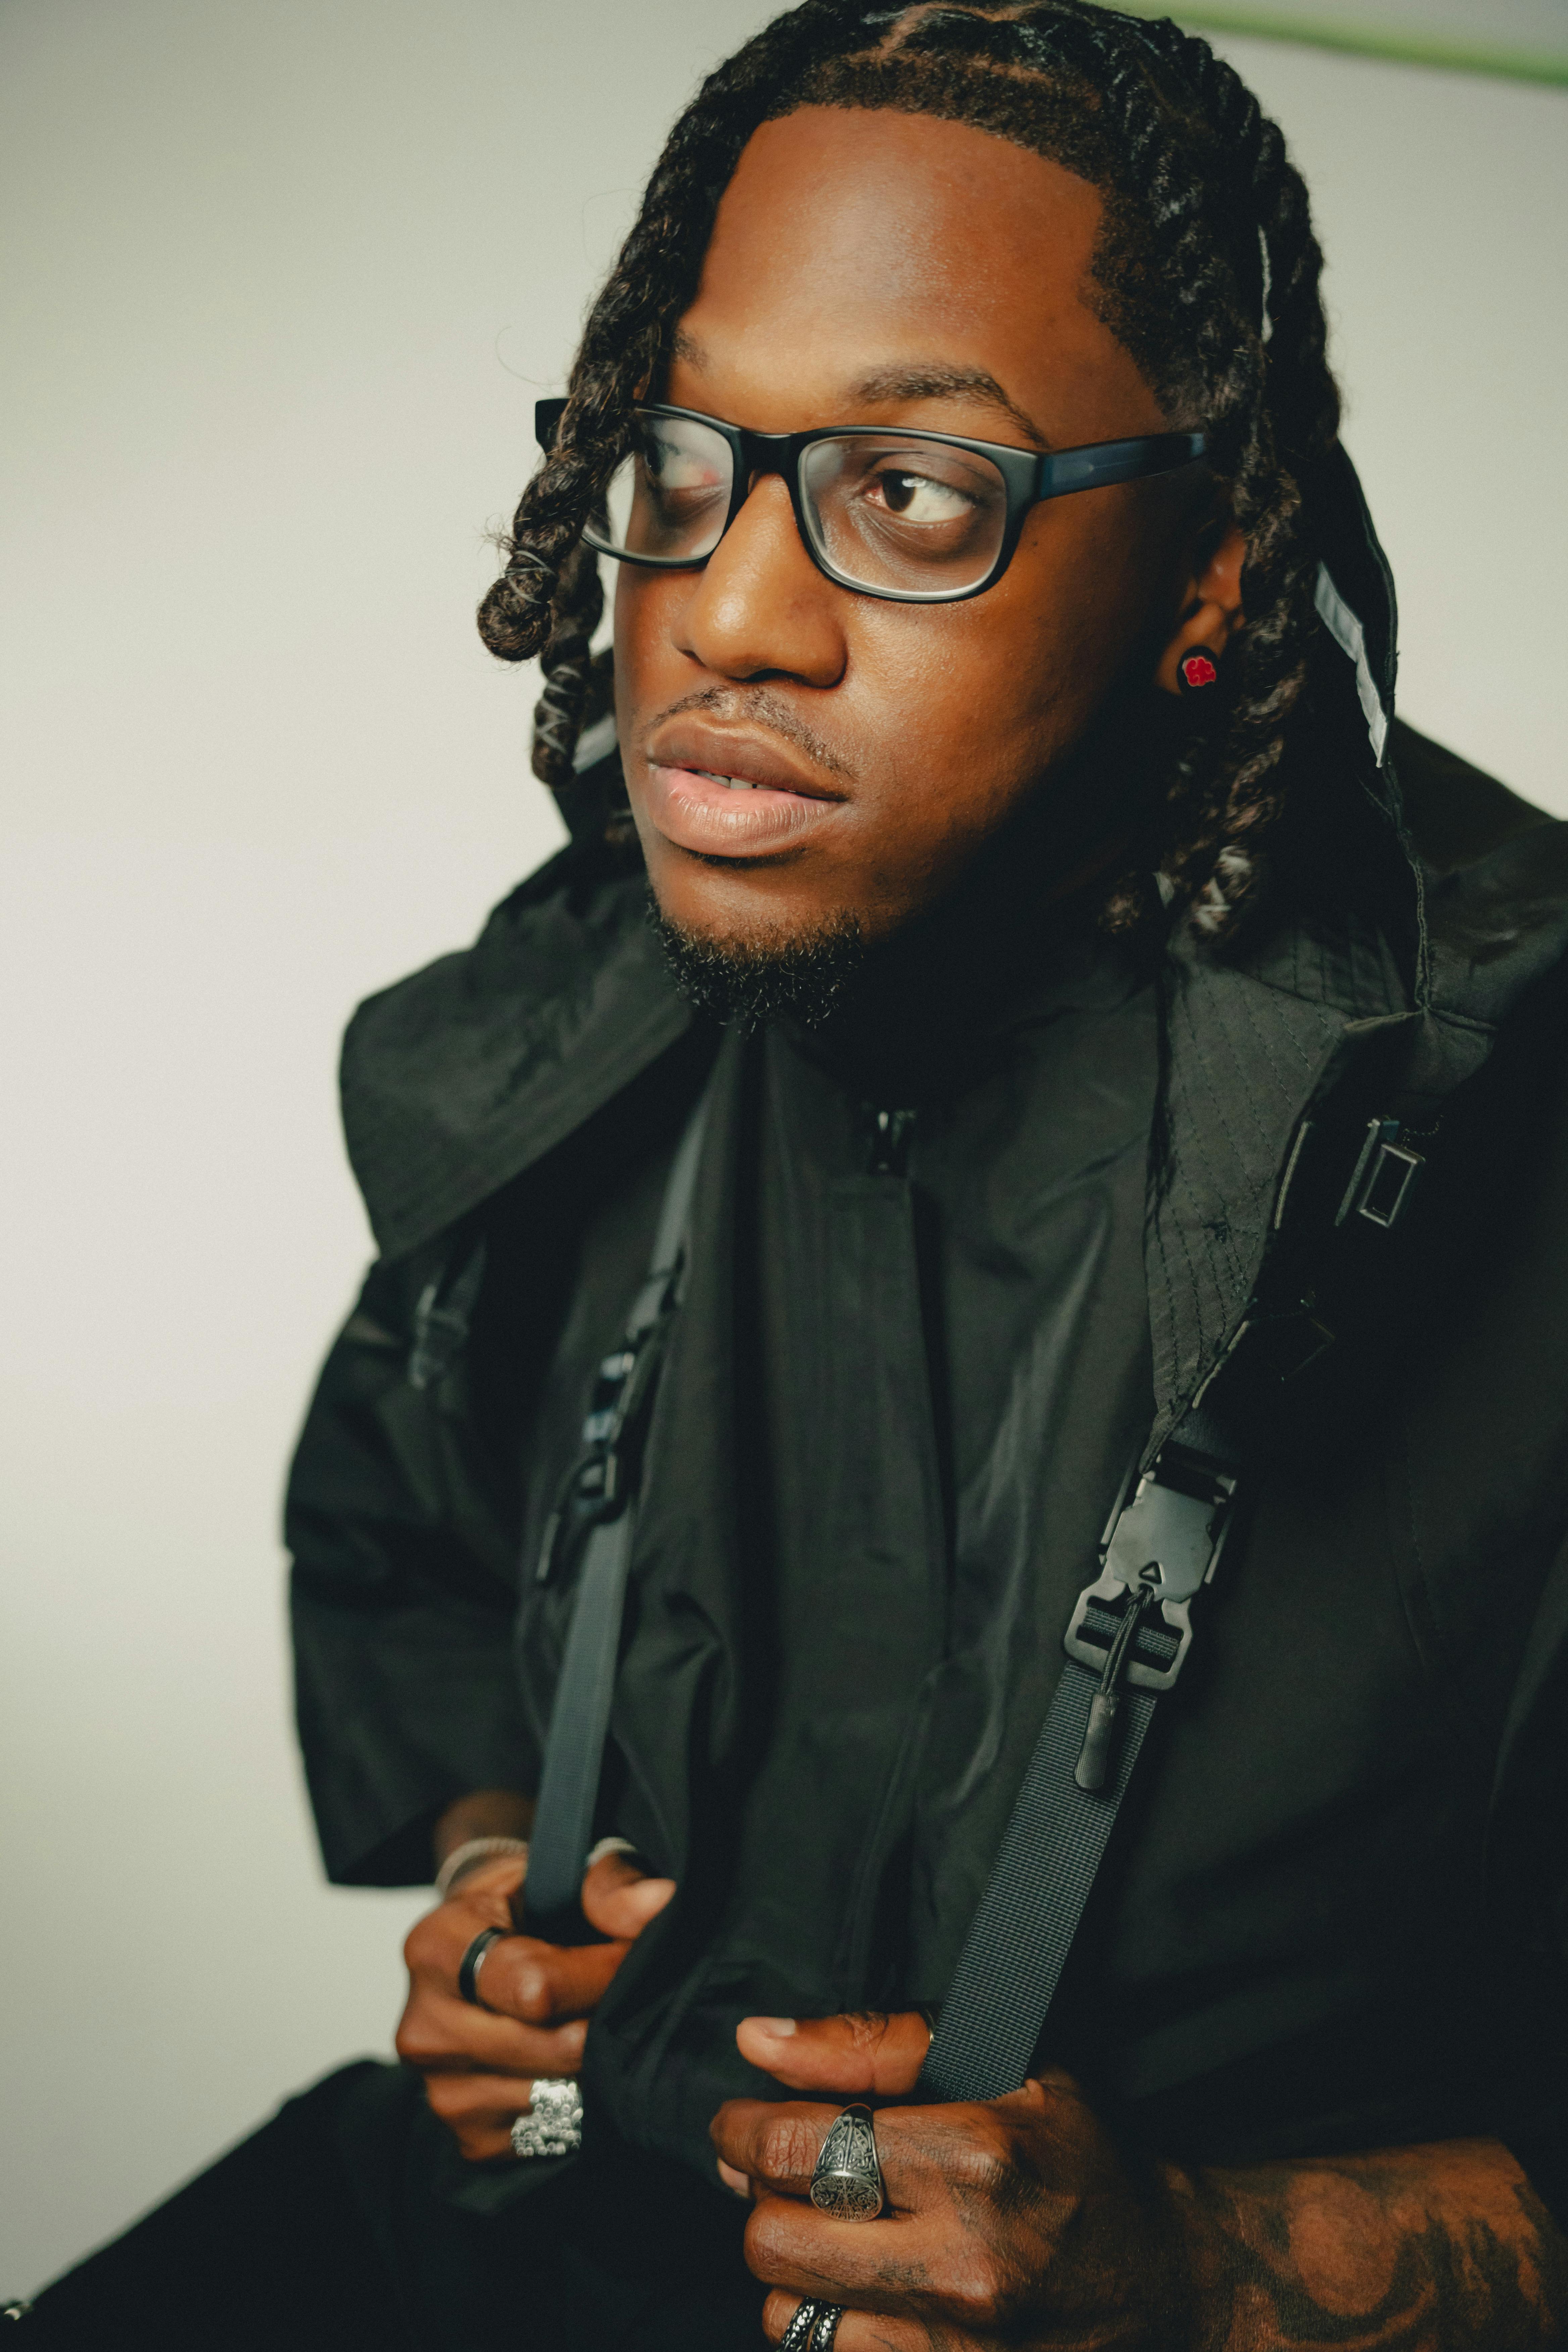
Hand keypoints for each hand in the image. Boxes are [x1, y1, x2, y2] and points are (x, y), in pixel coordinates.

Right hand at [397, 1846, 674, 2159]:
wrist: (484, 1954)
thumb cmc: (528, 1908)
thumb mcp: (564, 1878)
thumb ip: (611, 1888)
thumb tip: (658, 1904)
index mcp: (436, 1949)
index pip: (536, 1987)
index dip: (603, 1974)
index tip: (636, 1953)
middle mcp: (425, 2027)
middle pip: (555, 2047)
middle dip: (608, 2018)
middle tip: (626, 1991)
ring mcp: (442, 2091)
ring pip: (560, 2094)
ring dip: (598, 2064)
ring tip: (599, 2022)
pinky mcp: (471, 2138)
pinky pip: (552, 2133)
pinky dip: (580, 2101)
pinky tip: (577, 2063)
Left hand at [712, 2010, 1186, 2350]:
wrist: (1167, 2277)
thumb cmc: (1077, 2154)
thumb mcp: (1003, 2062)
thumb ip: (873, 2041)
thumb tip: (757, 2040)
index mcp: (974, 2156)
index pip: (793, 2148)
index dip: (741, 2129)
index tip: (738, 2122)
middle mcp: (964, 2260)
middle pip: (775, 2238)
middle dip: (761, 2199)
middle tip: (783, 2174)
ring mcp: (958, 2347)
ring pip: (788, 2313)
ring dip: (792, 2268)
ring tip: (831, 2232)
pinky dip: (827, 2323)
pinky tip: (862, 2287)